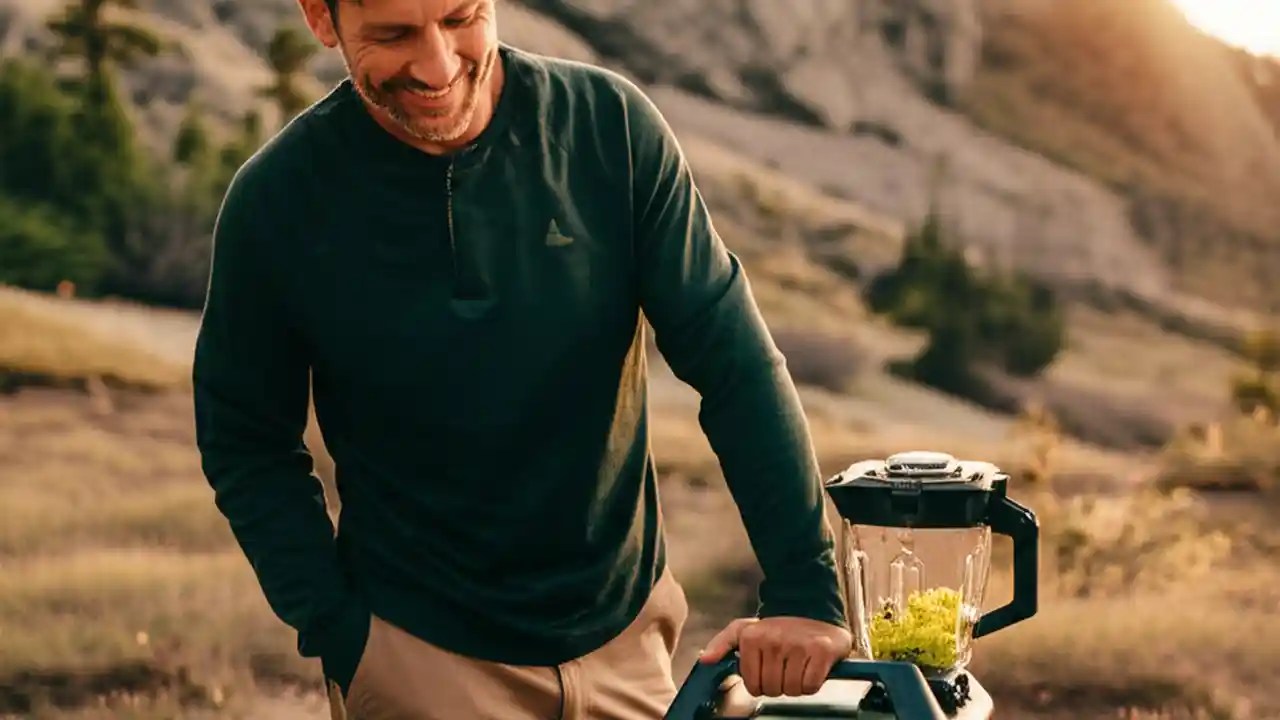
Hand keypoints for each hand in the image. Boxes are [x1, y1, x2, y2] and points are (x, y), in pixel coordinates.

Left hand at [697, 616, 852, 697]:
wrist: (815, 612)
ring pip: (791, 689)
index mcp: (752, 637)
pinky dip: (812, 683)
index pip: (752, 684)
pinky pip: (810, 686)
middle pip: (772, 688)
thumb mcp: (746, 630)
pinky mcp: (821, 651)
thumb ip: (722, 644)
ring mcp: (799, 645)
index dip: (760, 683)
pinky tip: (810, 668)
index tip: (767, 670)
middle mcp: (774, 639)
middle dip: (778, 685)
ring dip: (795, 685)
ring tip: (797, 667)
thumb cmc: (779, 628)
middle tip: (784, 668)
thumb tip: (705, 660)